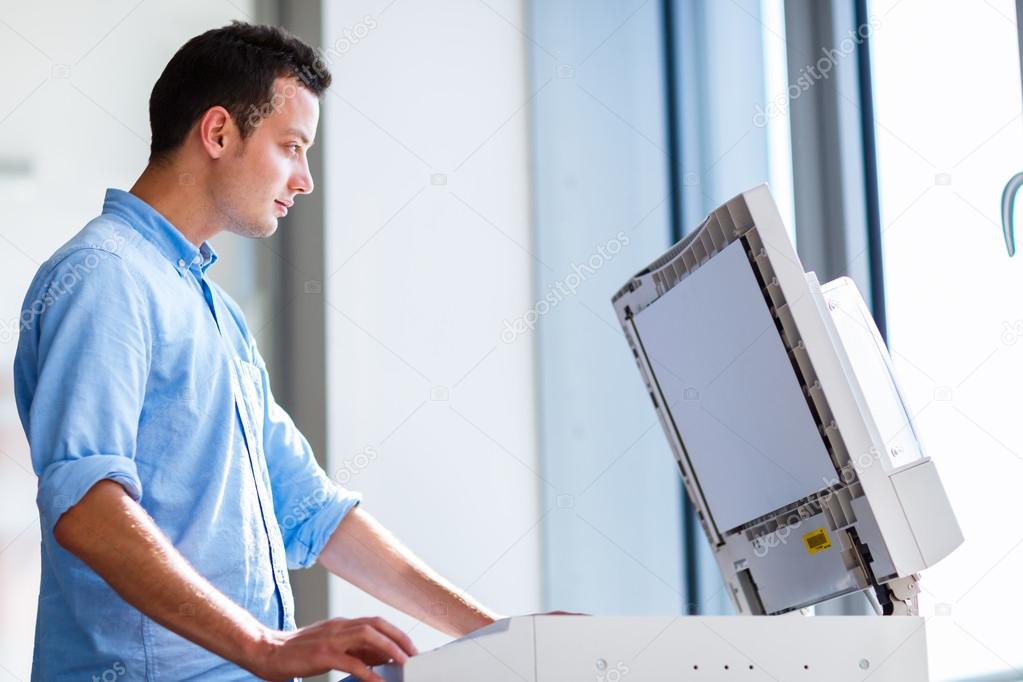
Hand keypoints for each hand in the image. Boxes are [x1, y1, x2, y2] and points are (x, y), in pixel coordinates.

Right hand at [245, 616, 417, 681]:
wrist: (269, 651)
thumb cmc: (300, 651)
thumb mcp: (332, 646)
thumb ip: (355, 649)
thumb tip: (382, 656)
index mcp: (342, 624)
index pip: (377, 622)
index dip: (397, 633)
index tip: (411, 648)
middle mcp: (340, 626)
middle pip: (377, 624)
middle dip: (399, 638)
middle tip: (414, 655)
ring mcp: (331, 638)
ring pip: (368, 636)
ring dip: (389, 648)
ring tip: (403, 662)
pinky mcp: (323, 654)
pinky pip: (351, 661)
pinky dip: (367, 671)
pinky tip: (378, 681)